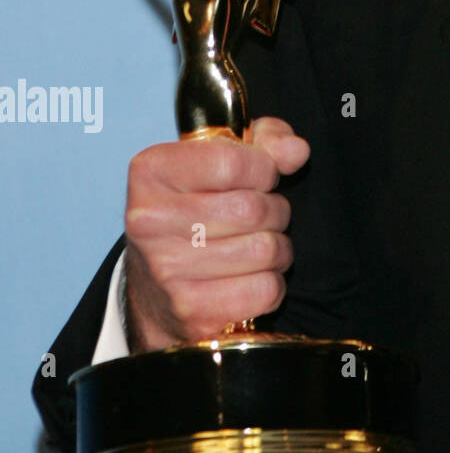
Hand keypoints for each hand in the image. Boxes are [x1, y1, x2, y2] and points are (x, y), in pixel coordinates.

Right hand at [123, 116, 308, 351]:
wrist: (155, 287)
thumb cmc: (198, 207)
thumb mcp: (223, 157)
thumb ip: (266, 141)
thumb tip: (296, 151)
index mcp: (152, 172)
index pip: (231, 162)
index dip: (263, 168)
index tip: (260, 178)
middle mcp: (150, 221)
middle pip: (252, 209)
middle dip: (275, 210)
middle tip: (262, 216)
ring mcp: (167, 270)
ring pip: (265, 249)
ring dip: (277, 248)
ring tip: (256, 245)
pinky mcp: (191, 311)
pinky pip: (266, 289)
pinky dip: (272, 283)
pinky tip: (250, 277)